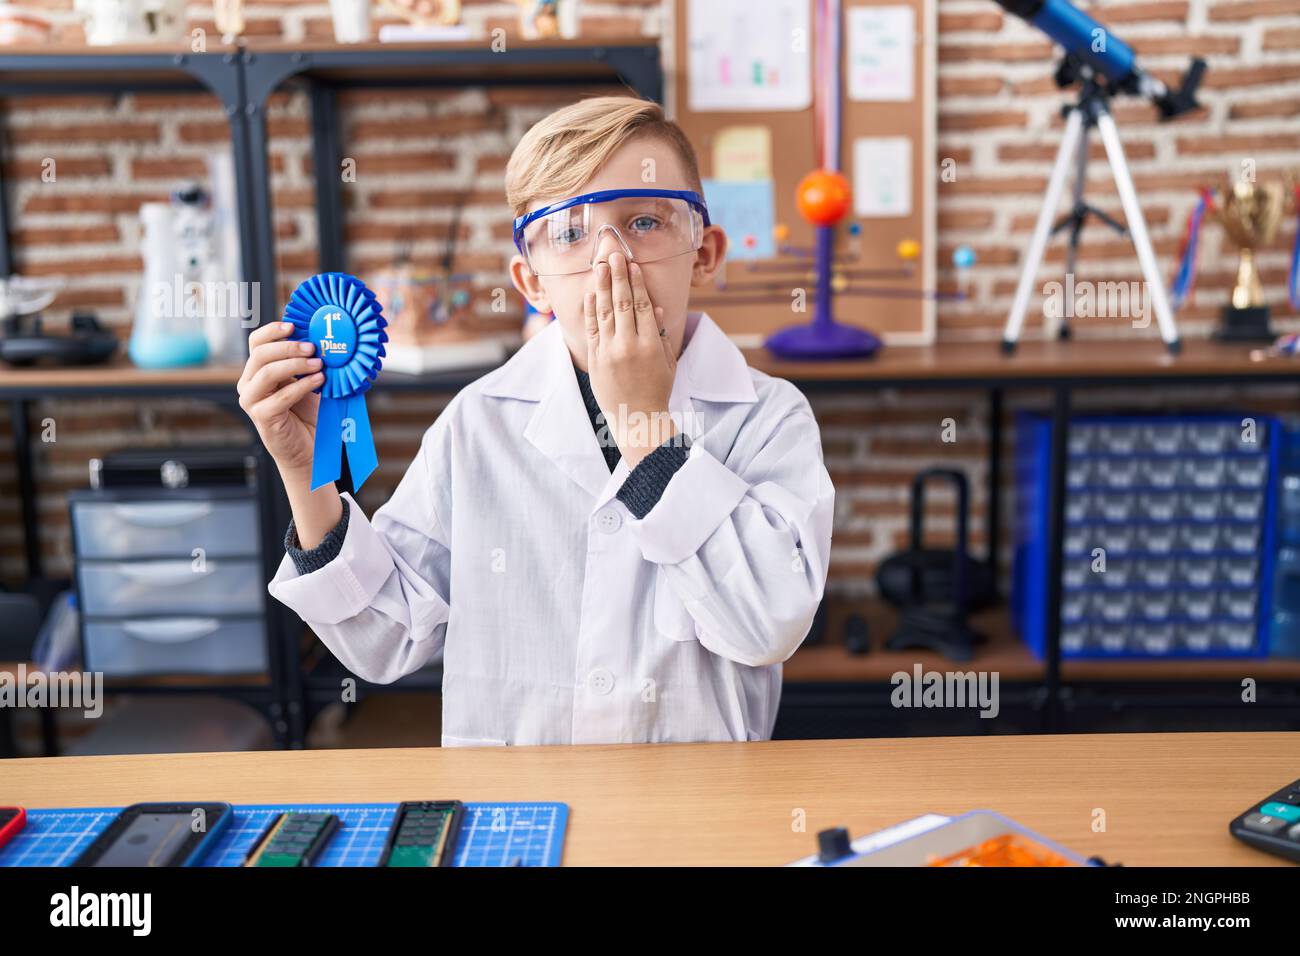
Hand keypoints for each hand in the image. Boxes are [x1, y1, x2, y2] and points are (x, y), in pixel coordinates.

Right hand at [237, 320, 324, 476]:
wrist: (310, 448)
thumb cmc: (309, 413)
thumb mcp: (306, 381)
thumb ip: (305, 361)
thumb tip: (318, 337)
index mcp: (257, 371)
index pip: (257, 343)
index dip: (273, 331)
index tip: (294, 325)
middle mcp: (249, 384)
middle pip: (260, 354)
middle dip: (288, 346)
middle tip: (313, 347)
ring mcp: (252, 401)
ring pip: (267, 372)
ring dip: (295, 365)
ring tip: (319, 364)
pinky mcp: (262, 417)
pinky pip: (280, 396)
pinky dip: (302, 386)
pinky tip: (319, 381)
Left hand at [583, 252, 678, 468]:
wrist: (636, 419)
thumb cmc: (657, 389)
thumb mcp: (668, 362)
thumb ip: (661, 334)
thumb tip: (657, 308)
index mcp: (651, 344)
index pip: (642, 306)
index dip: (637, 283)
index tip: (633, 265)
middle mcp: (629, 345)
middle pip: (621, 303)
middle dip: (617, 276)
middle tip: (613, 255)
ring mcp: (609, 352)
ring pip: (604, 312)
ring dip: (601, 286)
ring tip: (599, 266)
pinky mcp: (595, 359)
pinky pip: (592, 329)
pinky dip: (591, 310)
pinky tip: (590, 293)